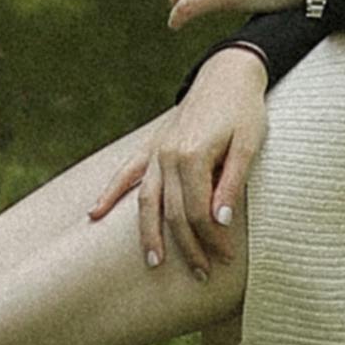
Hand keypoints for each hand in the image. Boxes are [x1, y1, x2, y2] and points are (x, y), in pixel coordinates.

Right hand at [101, 50, 265, 280]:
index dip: (212, 239)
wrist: (228, 71)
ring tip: (153, 262)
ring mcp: (156, 149)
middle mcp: (168, 154)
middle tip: (201, 274)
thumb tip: (221, 221)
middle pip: (173, 213)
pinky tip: (95, 214)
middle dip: (187, 247)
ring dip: (149, 233)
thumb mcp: (249, 143)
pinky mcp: (152, 144)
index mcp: (194, 154)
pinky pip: (126, 172)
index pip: (198, 212)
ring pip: (146, 200)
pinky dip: (110, 193)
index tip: (226, 259)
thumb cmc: (245, 108)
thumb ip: (232, 182)